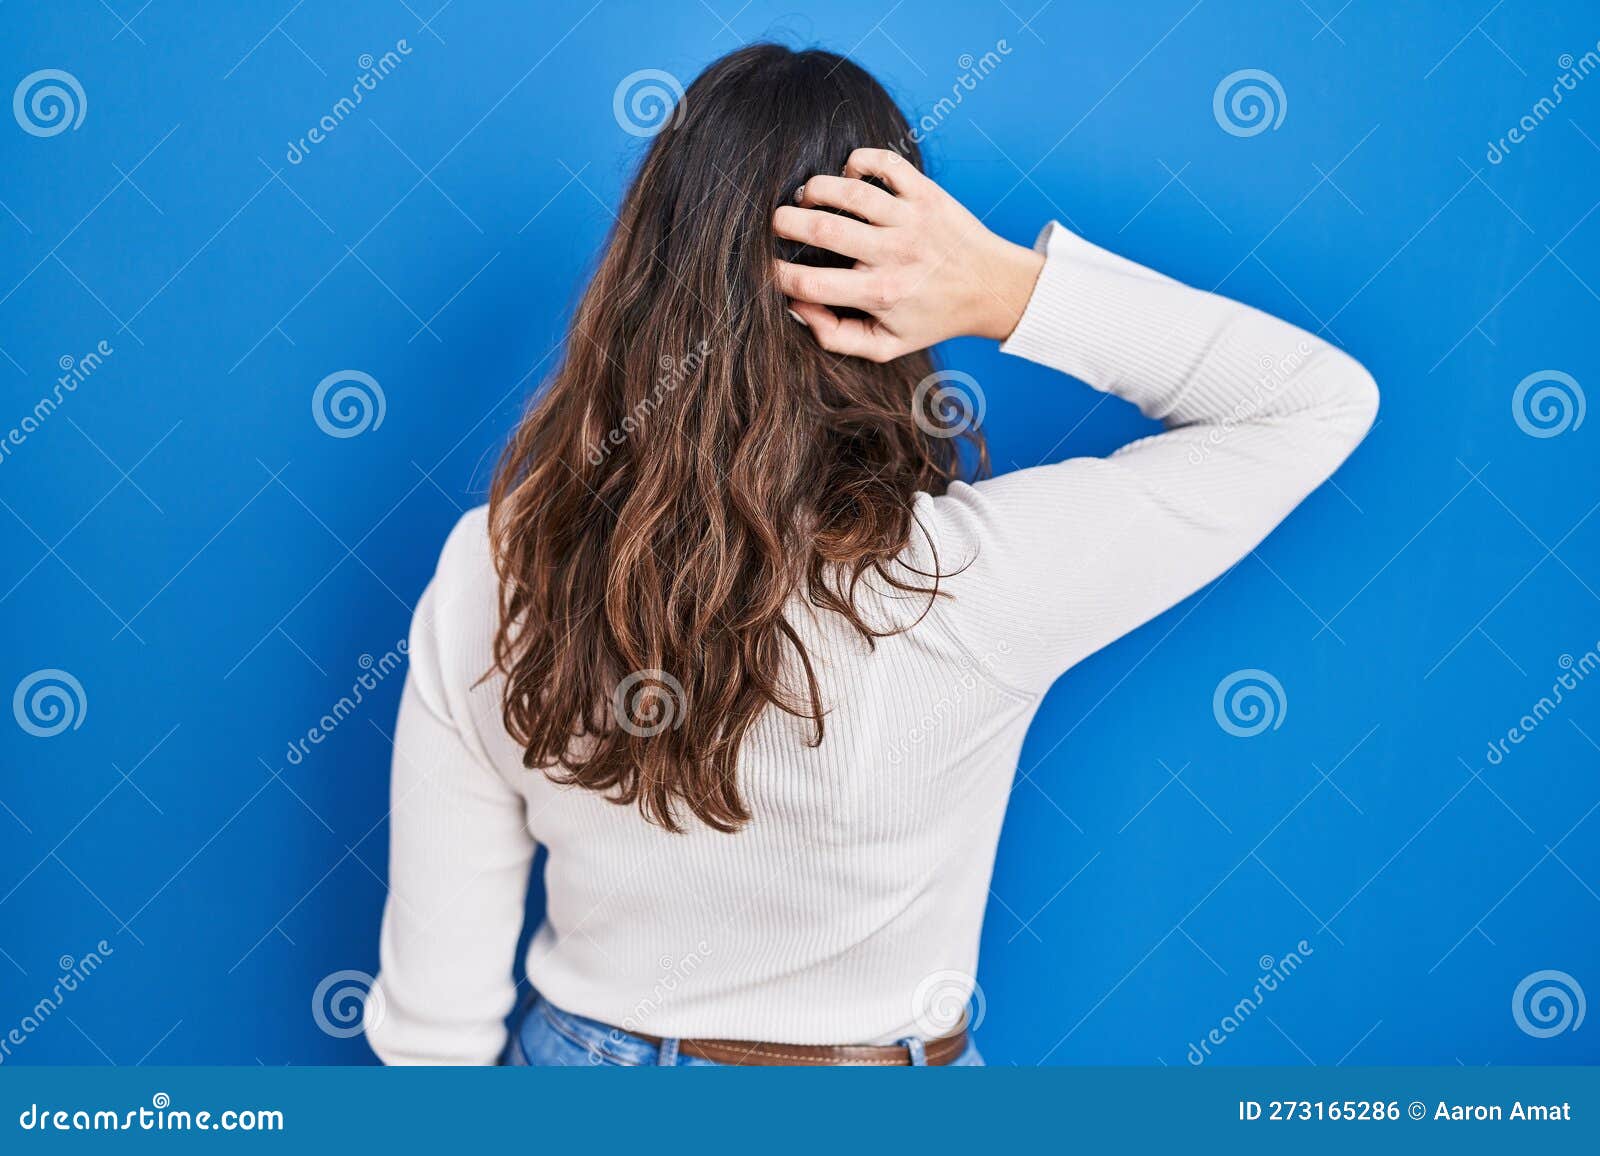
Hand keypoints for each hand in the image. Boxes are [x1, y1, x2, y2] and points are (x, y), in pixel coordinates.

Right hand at [772, 147, 1044, 361]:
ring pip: (848, 191)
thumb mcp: (887, 345)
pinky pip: (884, 163)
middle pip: (821, 230)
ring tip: (806, 198)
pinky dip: (857, 162)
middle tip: (778, 224)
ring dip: (814, 189)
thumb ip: (836, 336)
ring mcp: (911, 220)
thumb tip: (797, 308)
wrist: (991, 288)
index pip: (810, 284)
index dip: (777, 275)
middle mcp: (895, 255)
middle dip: (785, 223)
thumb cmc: (932, 317)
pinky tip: (849, 177)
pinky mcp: (926, 192)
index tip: (772, 268)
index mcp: (881, 295)